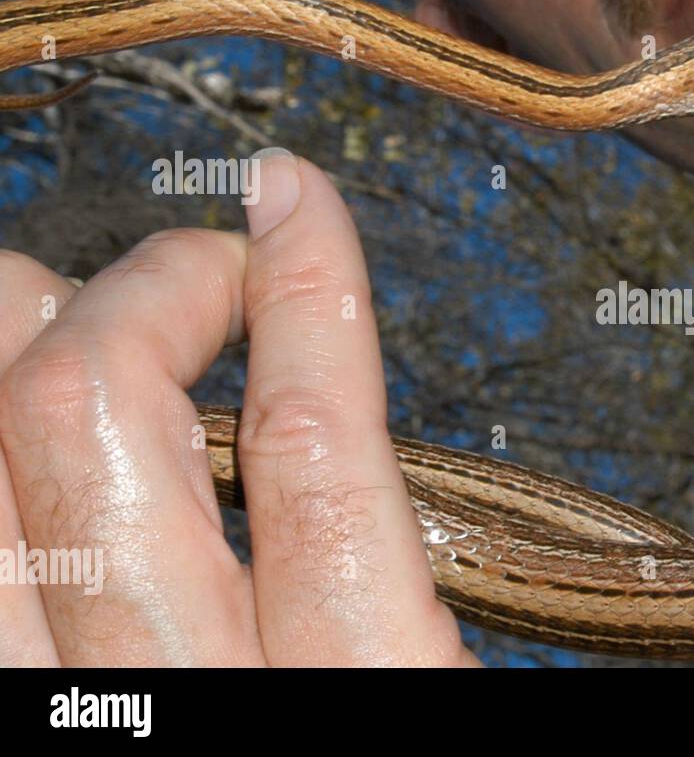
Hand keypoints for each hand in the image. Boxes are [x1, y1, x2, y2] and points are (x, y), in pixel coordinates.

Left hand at [0, 149, 477, 665]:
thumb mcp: (434, 680)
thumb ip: (398, 573)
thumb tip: (337, 403)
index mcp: (360, 683)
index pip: (310, 447)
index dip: (302, 296)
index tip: (301, 205)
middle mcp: (186, 695)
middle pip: (96, 422)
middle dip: (143, 293)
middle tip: (196, 274)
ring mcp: (63, 708)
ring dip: (18, 343)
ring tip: (66, 306)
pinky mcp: (2, 717)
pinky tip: (22, 422)